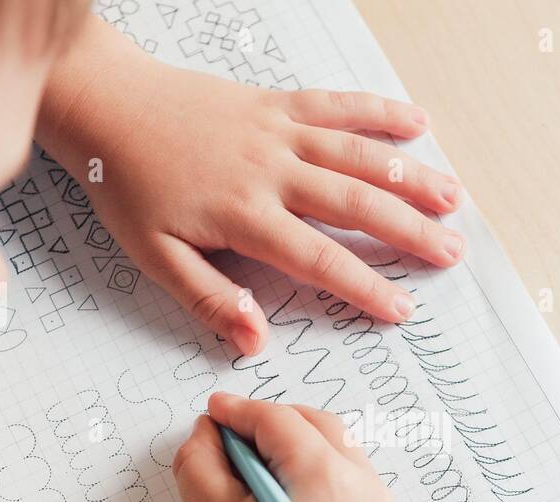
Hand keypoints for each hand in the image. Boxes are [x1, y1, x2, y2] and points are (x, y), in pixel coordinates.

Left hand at [38, 18, 465, 354]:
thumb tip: (254, 339)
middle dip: (411, 231)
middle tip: (452, 254)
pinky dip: (379, 112)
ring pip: (359, 155)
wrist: (105, 106)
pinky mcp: (275, 103)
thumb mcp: (154, 256)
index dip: (364, 286)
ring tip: (454, 199)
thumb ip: (209, 298)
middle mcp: (272, 171)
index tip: (401, 309)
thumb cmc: (127, 185)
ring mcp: (278, 132)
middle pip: (356, 205)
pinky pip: (337, 105)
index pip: (318, 260)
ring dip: (411, 176)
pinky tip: (416, 123)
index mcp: (245, 216)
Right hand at [172, 392, 398, 501]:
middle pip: (318, 427)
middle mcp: (366, 489)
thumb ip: (202, 457)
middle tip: (230, 439)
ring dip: (298, 449)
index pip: (278, 421)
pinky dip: (318, 478)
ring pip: (339, 453)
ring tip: (253, 472)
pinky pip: (351, 486)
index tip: (212, 413)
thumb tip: (209, 429)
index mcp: (326, 477)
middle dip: (273, 424)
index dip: (239, 412)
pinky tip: (282, 500)